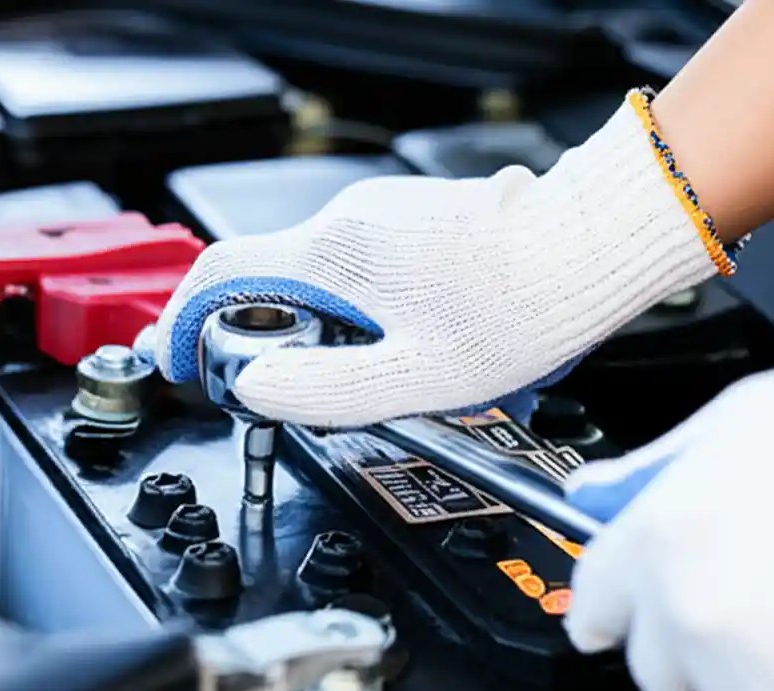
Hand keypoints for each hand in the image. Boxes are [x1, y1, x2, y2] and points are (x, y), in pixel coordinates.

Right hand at [154, 93, 721, 426]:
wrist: (590, 252)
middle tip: (296, 394)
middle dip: (271, 342)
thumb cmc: (520, 309)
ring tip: (391, 377)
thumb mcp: (414, 377)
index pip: (221, 275)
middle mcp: (351, 220)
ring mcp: (385, 212)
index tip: (183, 362)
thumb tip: (258, 389)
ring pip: (325, 278)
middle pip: (272, 282)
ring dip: (331, 331)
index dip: (185, 324)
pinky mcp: (416, 218)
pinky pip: (367, 268)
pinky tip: (421, 343)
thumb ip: (323, 390)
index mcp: (335, 256)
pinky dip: (368, 310)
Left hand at [562, 288, 773, 690]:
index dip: (618, 603)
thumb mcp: (742, 420)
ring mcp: (759, 680)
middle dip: (692, 636)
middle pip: (656, 663)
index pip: (595, 606)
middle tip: (761, 593)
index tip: (628, 609)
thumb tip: (592, 496)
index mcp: (662, 540)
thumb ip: (653, 472)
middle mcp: (696, 616)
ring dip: (755, 671)